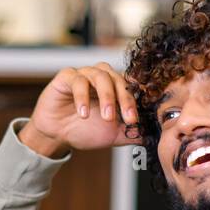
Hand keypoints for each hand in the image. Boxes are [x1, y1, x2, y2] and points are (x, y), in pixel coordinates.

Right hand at [21, 62, 143, 155]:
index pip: (130, 87)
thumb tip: (151, 135)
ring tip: (106, 117)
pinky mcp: (66, 76)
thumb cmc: (84, 130)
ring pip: (100, 75)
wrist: (57, 135)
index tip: (135, 120)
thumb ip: (131, 133)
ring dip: (106, 96)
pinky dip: (82, 97)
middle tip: (127, 119)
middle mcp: (101, 77)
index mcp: (115, 87)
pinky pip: (77, 80)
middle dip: (124, 100)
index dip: (135, 102)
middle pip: (118, 79)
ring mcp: (84, 74)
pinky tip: (83, 114)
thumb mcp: (112, 135)